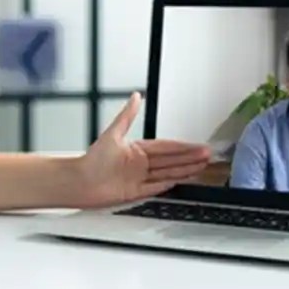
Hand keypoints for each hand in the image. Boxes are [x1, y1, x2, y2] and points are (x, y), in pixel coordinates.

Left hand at [70, 92, 210, 207]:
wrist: (80, 181)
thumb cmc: (92, 159)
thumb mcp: (112, 133)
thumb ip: (127, 116)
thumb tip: (135, 97)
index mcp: (136, 149)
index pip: (166, 147)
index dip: (184, 147)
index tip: (198, 146)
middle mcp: (139, 163)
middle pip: (171, 160)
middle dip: (190, 158)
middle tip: (208, 156)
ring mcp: (139, 177)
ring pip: (168, 173)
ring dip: (185, 170)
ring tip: (202, 167)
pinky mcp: (135, 191)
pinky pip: (157, 187)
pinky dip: (170, 184)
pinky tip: (182, 180)